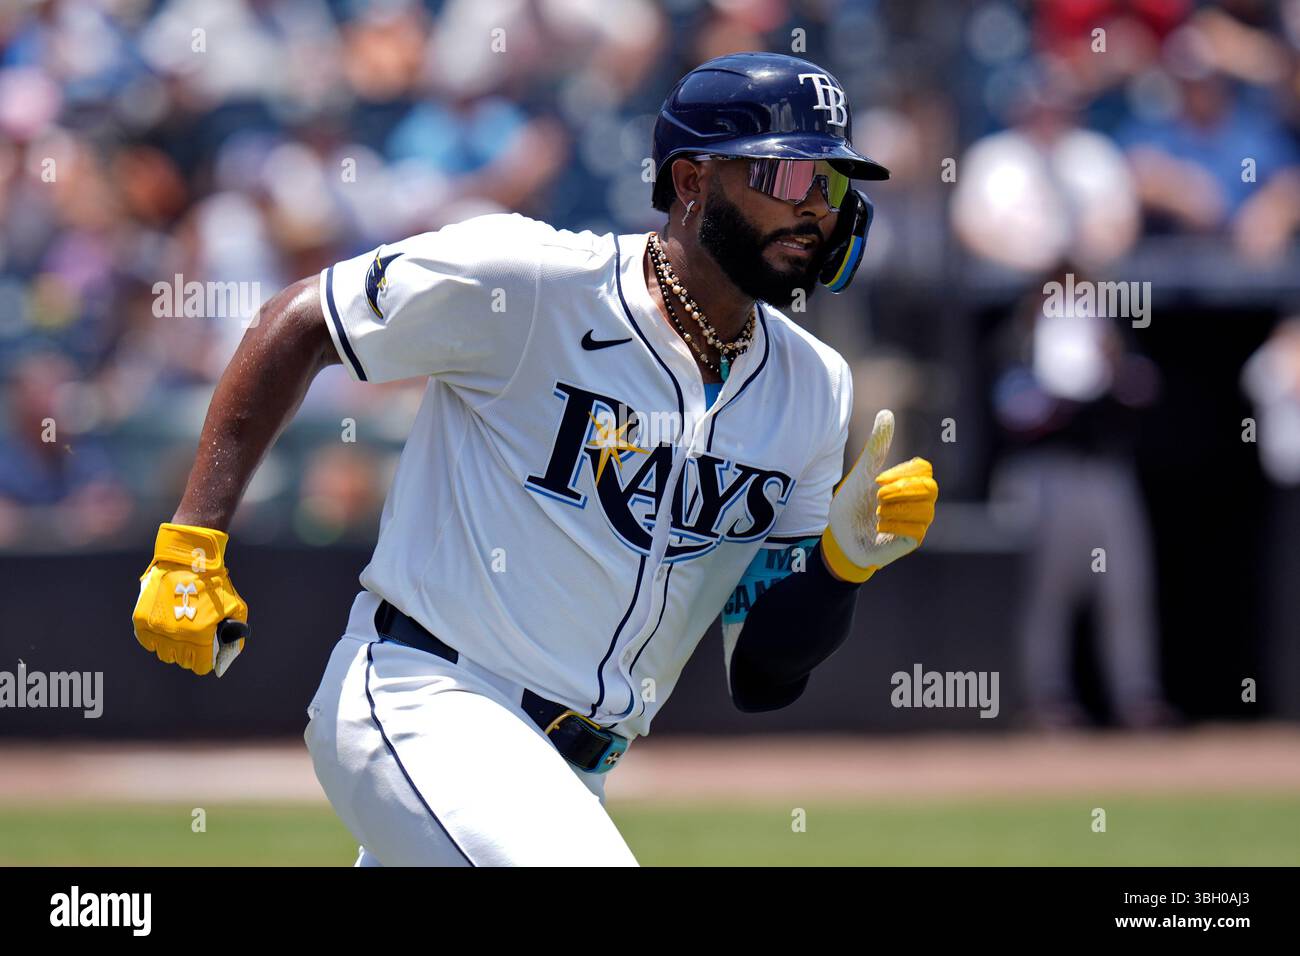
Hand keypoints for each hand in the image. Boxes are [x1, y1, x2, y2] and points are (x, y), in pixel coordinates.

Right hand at [132, 523, 248, 676]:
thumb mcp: (235, 607)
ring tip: (181, 634)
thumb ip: (235, 633)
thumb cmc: (215, 583)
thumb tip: (230, 652)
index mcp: (200, 635)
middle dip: (191, 654)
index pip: (201, 666)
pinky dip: (156, 639)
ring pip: (164, 654)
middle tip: (195, 642)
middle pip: (182, 661)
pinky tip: (165, 629)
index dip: (207, 662)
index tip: (207, 655)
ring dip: (174, 648)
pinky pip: (147, 642)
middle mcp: (176, 635)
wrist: (188, 559)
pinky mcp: (141, 619)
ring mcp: (156, 628)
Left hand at [821, 409, 937, 582]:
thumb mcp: (862, 472)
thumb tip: (886, 413)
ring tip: (877, 514)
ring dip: (895, 510)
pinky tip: (880, 527)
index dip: (902, 473)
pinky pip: (916, 531)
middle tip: (877, 497)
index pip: (923, 468)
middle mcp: (919, 501)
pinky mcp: (913, 541)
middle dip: (900, 491)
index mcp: (909, 482)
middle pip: (930, 488)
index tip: (878, 480)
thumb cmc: (853, 503)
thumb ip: (877, 446)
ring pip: (925, 510)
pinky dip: (893, 526)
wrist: (840, 536)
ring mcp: (918, 522)